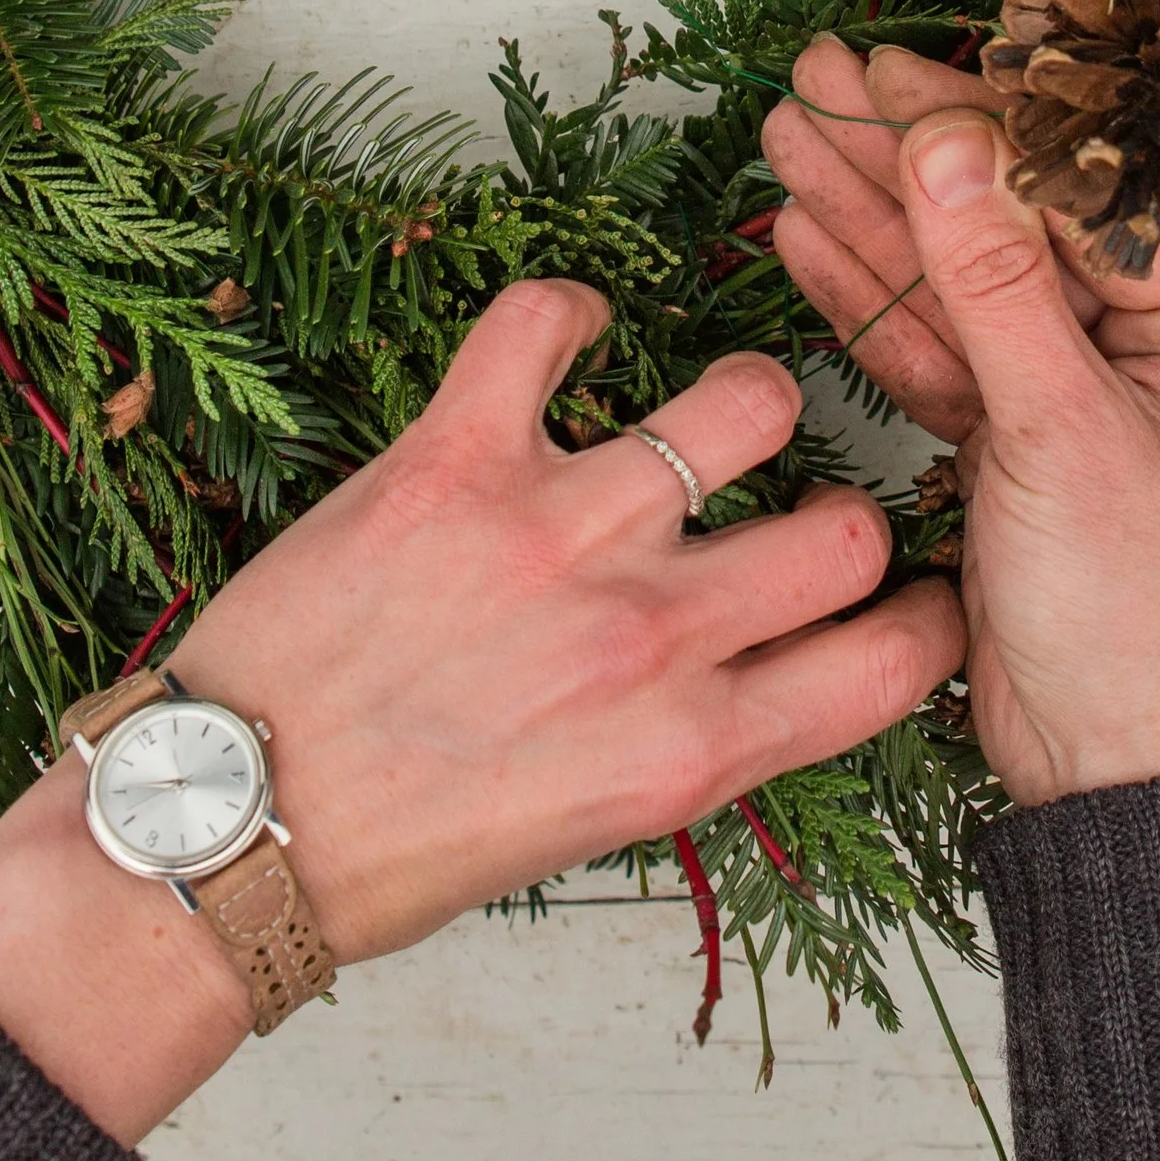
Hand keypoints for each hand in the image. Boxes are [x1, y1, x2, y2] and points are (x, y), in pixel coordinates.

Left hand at [0, 280, 963, 1139]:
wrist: (226, 836)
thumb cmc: (406, 847)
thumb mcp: (607, 825)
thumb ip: (716, 733)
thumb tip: (797, 657)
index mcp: (694, 748)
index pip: (896, 662)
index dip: (933, 621)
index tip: (914, 601)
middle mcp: (648, 636)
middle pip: (848, 529)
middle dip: (843, 519)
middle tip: (798, 520)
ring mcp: (556, 535)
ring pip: (749, 401)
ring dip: (745, 405)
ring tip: (710, 423)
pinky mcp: (453, 459)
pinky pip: (543, 320)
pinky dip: (565, 313)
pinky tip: (571, 342)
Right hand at [764, 37, 1159, 805]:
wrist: (1114, 767)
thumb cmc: (1137, 620)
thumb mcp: (1064, 436)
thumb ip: (996, 286)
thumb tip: (947, 143)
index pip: (1090, 194)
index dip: (980, 129)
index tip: (882, 72)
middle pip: (1020, 225)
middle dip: (912, 157)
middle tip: (813, 77)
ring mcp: (1090, 392)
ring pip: (970, 283)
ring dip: (877, 216)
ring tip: (787, 133)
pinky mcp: (1026, 440)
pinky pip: (947, 351)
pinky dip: (878, 302)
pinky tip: (809, 233)